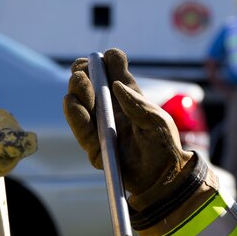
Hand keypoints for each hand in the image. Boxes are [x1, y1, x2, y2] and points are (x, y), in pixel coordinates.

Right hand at [63, 48, 191, 198]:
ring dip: (78, 91)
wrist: (163, 178)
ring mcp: (100, 126)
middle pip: (91, 84)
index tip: (107, 57)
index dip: (109, 62)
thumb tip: (116, 85)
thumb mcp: (156, 121)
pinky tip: (72, 102)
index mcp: (128, 97)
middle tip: (84, 69)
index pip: (114, 72)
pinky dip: (74, 115)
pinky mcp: (93, 145)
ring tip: (78, 81)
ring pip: (81, 103)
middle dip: (84, 73)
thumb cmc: (164, 146)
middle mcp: (110, 108)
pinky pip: (80, 128)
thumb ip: (138, 104)